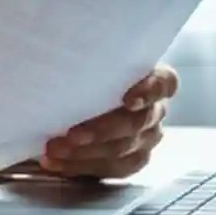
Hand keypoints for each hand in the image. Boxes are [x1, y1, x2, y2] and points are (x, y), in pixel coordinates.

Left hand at [37, 64, 178, 179]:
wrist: (75, 98)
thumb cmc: (82, 73)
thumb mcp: (84, 61)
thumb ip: (79, 58)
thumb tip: (51, 45)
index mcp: (152, 79)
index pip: (165, 83)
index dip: (150, 91)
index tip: (128, 100)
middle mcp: (154, 109)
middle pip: (137, 123)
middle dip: (100, 131)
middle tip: (70, 135)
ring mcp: (147, 137)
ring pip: (124, 150)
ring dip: (85, 153)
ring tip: (53, 151)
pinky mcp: (132, 160)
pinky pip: (113, 169)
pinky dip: (81, 167)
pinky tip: (56, 163)